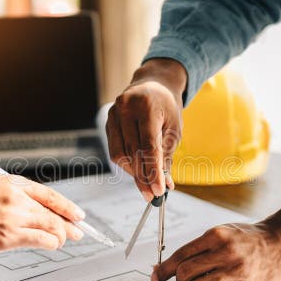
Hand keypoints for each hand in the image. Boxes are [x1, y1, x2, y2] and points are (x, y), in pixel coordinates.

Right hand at [0, 175, 84, 254]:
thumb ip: (14, 197)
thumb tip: (37, 211)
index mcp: (12, 184)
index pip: (49, 194)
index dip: (67, 206)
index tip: (78, 214)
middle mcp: (17, 197)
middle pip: (53, 211)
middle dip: (69, 224)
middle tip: (79, 232)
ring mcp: (14, 216)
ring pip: (52, 225)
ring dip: (61, 236)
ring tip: (62, 242)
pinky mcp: (10, 235)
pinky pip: (42, 239)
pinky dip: (51, 243)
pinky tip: (51, 246)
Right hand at [106, 58, 186, 200]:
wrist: (152, 85)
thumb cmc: (166, 108)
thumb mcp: (174, 130)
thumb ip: (167, 157)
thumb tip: (164, 186)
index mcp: (147, 107)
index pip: (148, 146)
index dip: (153, 172)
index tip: (158, 191)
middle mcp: (126, 108)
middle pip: (133, 153)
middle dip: (143, 177)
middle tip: (152, 195)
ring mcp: (113, 114)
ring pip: (120, 155)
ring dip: (134, 173)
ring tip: (147, 182)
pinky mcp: (107, 122)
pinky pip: (115, 150)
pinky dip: (127, 163)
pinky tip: (137, 168)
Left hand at [151, 202, 280, 280]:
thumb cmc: (247, 238)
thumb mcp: (222, 232)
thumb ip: (198, 247)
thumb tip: (168, 266)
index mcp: (215, 236)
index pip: (180, 255)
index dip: (164, 269)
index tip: (156, 276)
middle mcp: (224, 252)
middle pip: (184, 273)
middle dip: (179, 279)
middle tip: (185, 278)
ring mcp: (235, 270)